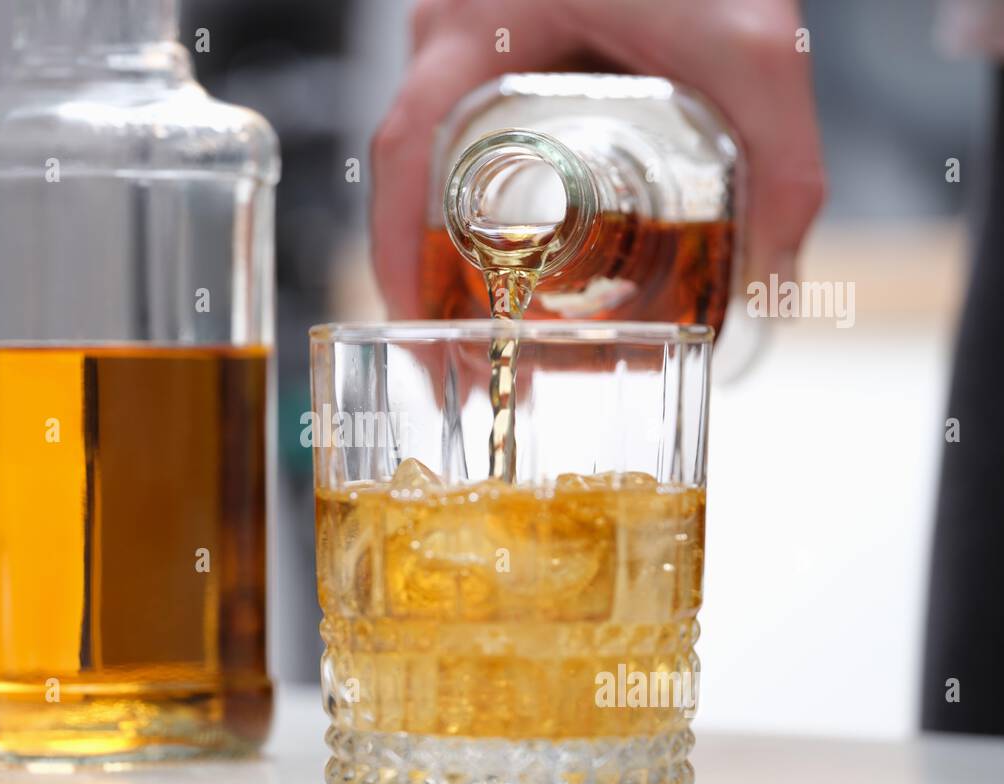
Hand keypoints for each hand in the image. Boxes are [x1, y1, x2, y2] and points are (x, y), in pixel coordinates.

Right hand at [371, 0, 825, 317]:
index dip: (393, 253)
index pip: (401, 152)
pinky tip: (506, 254)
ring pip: (427, 164)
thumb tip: (776, 279)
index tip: (419, 330)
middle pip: (407, 179)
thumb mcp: (752, 43)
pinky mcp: (487, 52)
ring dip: (442, 250)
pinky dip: (466, 205)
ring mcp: (462, 45)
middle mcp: (450, 39)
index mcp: (477, 30)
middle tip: (471, 357)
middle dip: (422, 279)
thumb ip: (784, 159)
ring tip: (490, 327)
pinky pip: (455, 139)